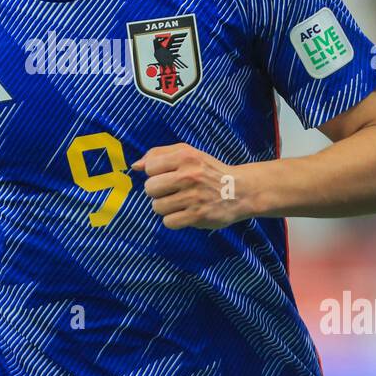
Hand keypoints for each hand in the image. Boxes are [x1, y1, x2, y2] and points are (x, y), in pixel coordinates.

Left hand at [132, 143, 247, 230]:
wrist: (241, 190)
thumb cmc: (209, 170)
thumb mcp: (188, 153)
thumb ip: (159, 154)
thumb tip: (135, 166)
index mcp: (185, 156)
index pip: (149, 168)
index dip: (155, 174)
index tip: (168, 176)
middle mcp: (189, 175)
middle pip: (149, 188)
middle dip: (157, 192)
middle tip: (172, 191)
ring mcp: (194, 197)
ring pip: (157, 207)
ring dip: (165, 207)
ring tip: (180, 202)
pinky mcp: (198, 216)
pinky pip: (168, 222)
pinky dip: (174, 220)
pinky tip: (184, 213)